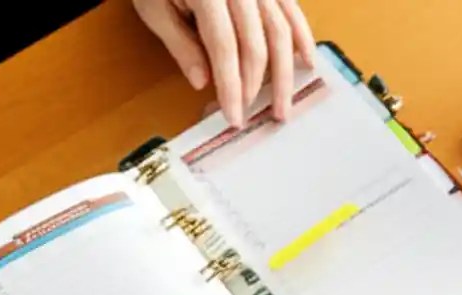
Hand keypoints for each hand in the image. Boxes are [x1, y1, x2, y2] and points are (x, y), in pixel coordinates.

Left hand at [134, 0, 316, 125]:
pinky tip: (307, 63)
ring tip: (282, 106)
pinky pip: (293, 13)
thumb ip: (179, 43)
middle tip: (256, 115)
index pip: (223, 47)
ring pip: (280, 32)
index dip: (230, 85)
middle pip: (256, 44)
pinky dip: (303, 38)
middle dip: (256, 86)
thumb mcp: (153, 7)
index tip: (233, 116)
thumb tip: (203, 82)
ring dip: (284, 74)